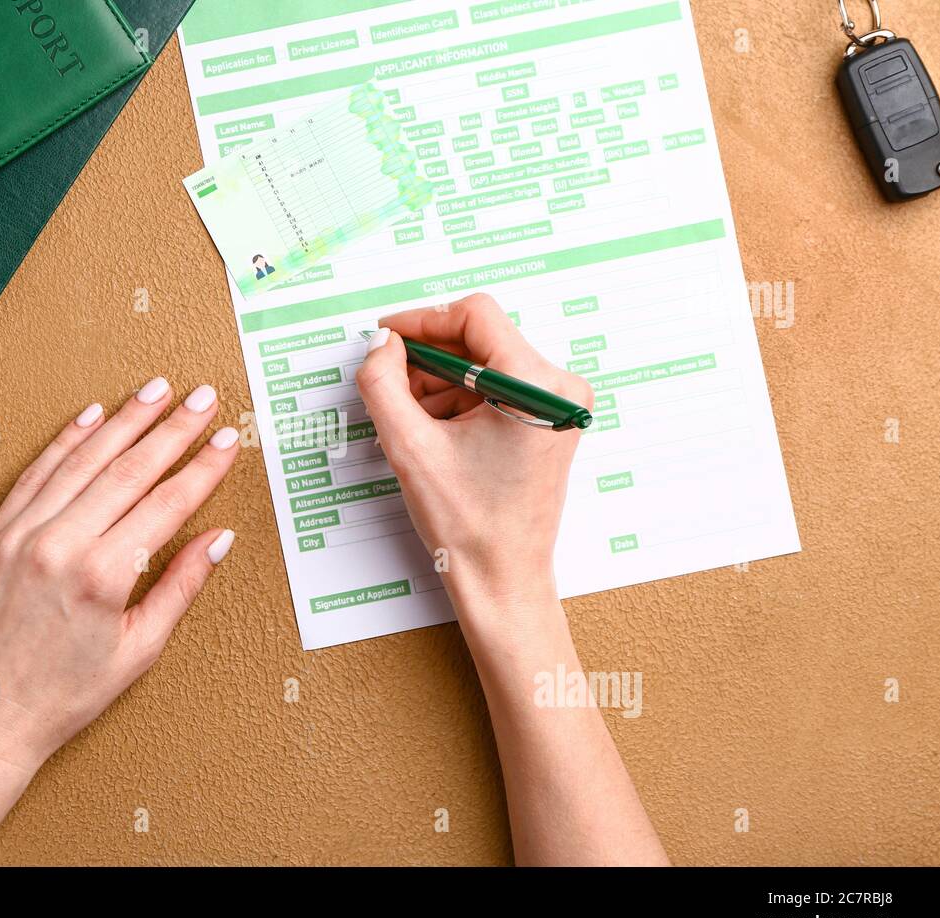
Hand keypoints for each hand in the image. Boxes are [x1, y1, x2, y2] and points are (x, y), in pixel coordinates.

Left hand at [0, 378, 239, 864]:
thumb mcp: (136, 652)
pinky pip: (34, 474)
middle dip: (172, 428)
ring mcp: (18, 535)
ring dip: (124, 421)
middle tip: (203, 397)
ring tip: (156, 390)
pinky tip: (92, 416)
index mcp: (101, 576)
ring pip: (81, 461)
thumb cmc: (61, 698)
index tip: (227, 441)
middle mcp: (58, 545)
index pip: (166, 504)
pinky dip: (65, 441)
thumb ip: (178, 588)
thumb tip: (218, 540)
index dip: (202, 468)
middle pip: (128, 469)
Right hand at [354, 293, 592, 624]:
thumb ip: (384, 384)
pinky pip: (497, 387)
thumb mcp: (410, 447)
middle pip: (480, 338)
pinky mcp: (549, 421)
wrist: (502, 579)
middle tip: (390, 384)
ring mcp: (559, 405)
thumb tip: (380, 344)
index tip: (386, 337)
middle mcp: (558, 387)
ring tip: (410, 422)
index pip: (475, 315)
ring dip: (441, 383)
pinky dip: (460, 400)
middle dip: (428, 358)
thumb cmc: (468, 526)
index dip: (422, 320)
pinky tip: (434, 432)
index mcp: (535, 385)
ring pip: (485, 363)